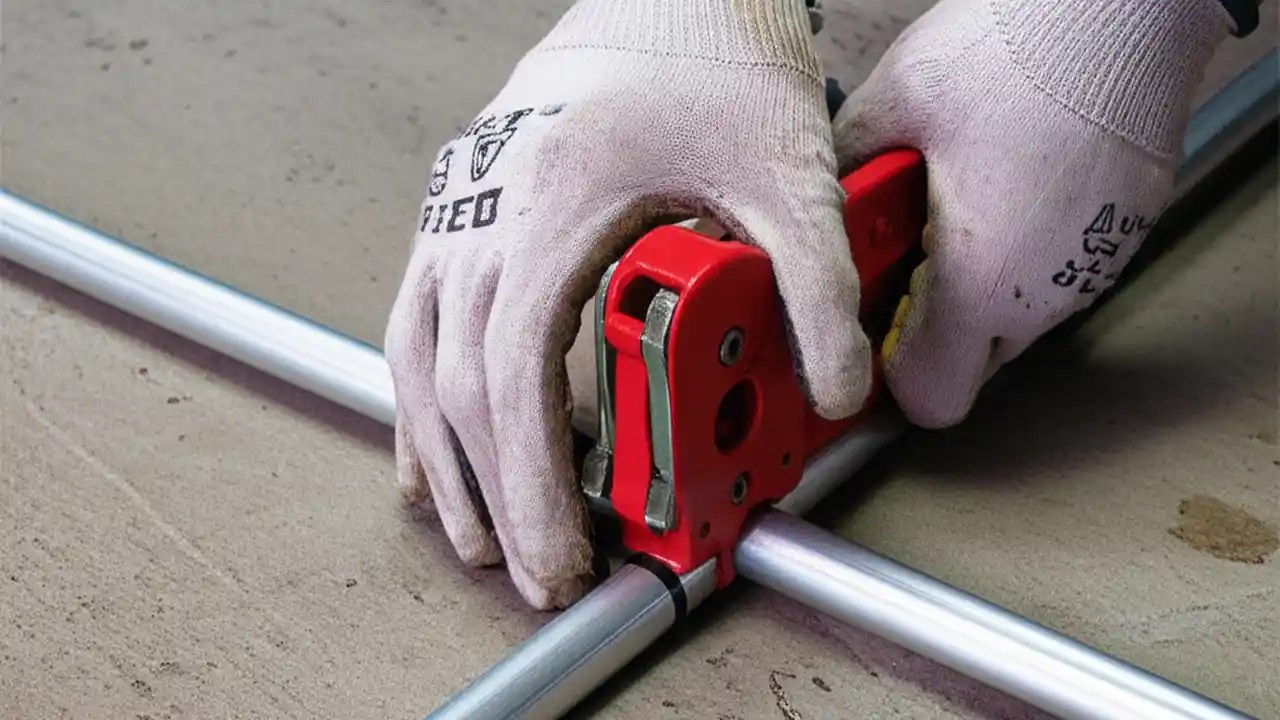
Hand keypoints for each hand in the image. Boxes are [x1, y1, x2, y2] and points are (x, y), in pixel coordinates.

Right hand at [386, 0, 872, 607]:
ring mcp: (459, 202)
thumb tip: (831, 391)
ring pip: (417, 354)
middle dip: (492, 492)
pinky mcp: (463, 201)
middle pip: (455, 383)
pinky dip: (425, 391)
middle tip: (529, 569)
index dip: (531, 483)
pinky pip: (418, 313)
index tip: (557, 555)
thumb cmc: (711, 46)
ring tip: (473, 531)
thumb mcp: (785, 166)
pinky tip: (437, 437)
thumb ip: (815, 284)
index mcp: (549, 201)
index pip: (513, 376)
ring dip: (444, 453)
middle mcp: (480, 206)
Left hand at [833, 0, 1231, 426]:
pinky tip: (1004, 189)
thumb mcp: (894, 106)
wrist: (1126, 10)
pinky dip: (1024, 255)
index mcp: (981, 279)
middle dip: (929, 328)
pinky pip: (1058, 277)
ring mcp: (1090, 268)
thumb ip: (841, 174)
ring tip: (955, 209)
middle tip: (904, 256)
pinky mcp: (1121, 236)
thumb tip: (808, 202)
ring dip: (977, 288)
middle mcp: (1045, 293)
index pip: (930, 399)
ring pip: (1016, 320)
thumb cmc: (1021, 52)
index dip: (889, 375)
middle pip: (970, 364)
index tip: (871, 330)